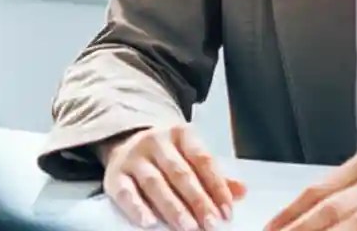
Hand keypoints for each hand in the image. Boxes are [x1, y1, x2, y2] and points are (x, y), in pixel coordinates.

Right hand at [99, 124, 246, 230]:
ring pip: (155, 183)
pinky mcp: (114, 174)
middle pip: (181, 173)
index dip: (217, 186)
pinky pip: (125, 193)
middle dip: (198, 201)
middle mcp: (157, 141)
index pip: (203, 160)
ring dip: (173, 208)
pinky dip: (137, 208)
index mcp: (181, 134)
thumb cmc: (167, 155)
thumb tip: (241, 192)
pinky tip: (149, 223)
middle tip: (211, 224)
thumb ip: (215, 176)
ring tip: (188, 227)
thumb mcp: (191, 156)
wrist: (126, 140)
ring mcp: (134, 157)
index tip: (227, 211)